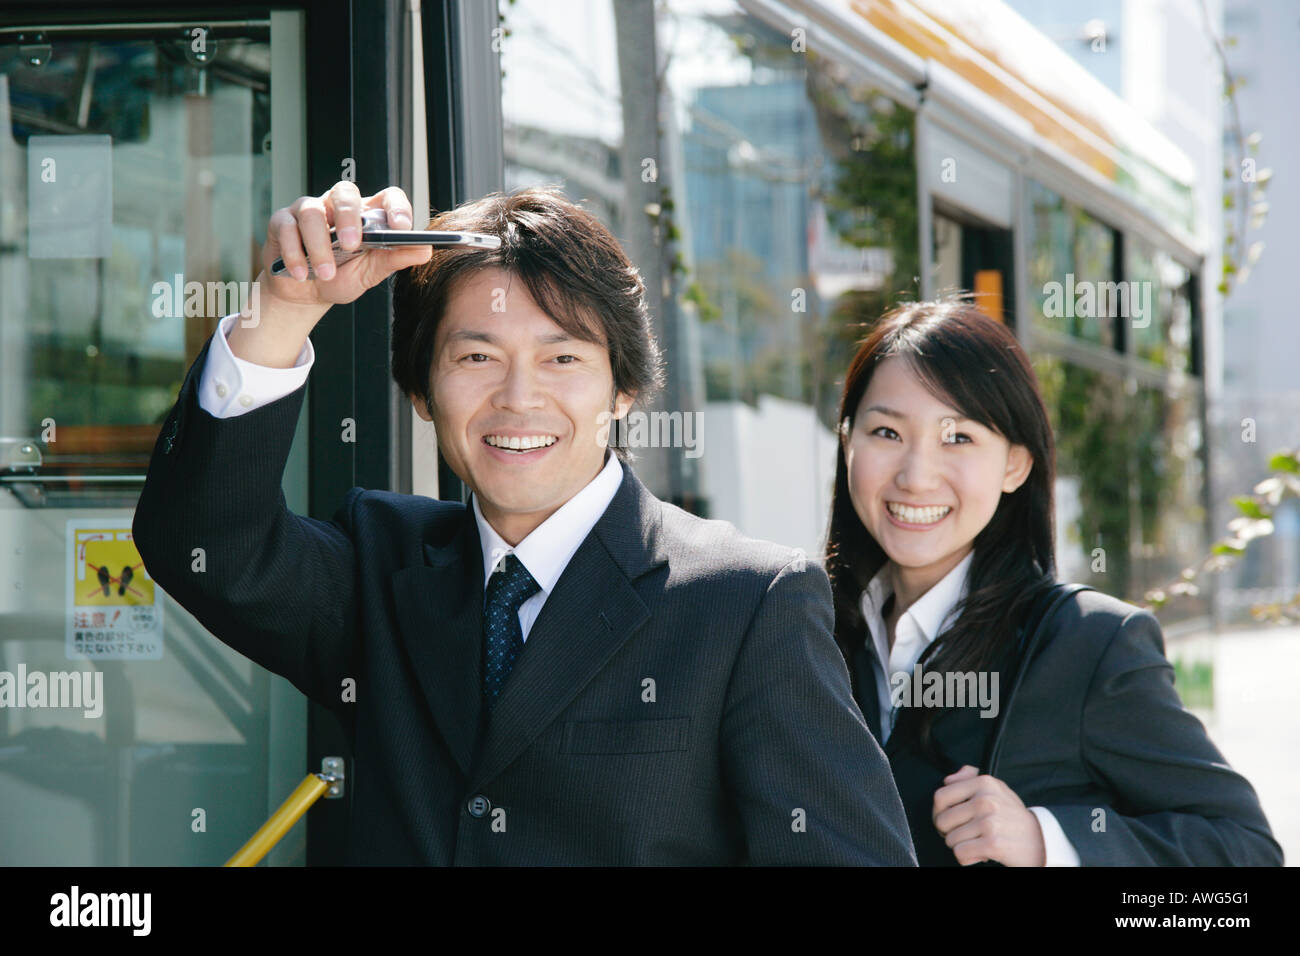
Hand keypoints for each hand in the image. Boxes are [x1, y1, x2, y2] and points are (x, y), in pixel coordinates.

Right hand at [257, 181, 433, 313]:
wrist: (305, 295)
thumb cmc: (340, 278)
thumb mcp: (370, 273)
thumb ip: (394, 259)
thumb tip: (425, 250)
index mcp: (367, 215)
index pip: (387, 197)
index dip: (396, 207)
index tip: (401, 228)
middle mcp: (338, 206)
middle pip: (346, 192)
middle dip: (349, 218)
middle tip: (351, 245)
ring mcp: (308, 210)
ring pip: (312, 212)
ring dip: (319, 246)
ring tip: (325, 274)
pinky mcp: (282, 222)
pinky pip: (286, 229)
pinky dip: (294, 253)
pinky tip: (301, 274)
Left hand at [932, 764, 1045, 866]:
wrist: (1040, 840)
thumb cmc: (1012, 815)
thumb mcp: (996, 788)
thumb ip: (970, 777)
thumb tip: (948, 779)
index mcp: (983, 783)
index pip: (940, 796)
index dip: (938, 812)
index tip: (949, 819)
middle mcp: (985, 800)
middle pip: (942, 821)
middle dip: (949, 832)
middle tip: (965, 834)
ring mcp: (989, 822)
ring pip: (950, 839)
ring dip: (960, 845)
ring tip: (977, 842)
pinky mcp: (992, 844)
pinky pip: (960, 853)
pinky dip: (967, 858)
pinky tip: (979, 853)